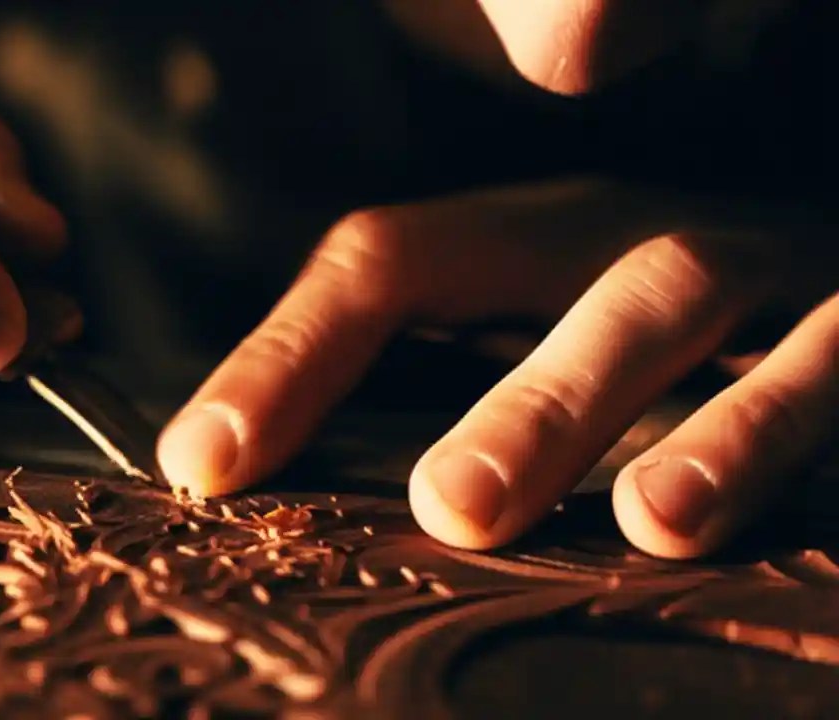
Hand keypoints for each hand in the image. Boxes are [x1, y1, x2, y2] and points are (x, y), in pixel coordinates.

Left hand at [157, 178, 836, 558]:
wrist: (823, 290)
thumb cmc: (658, 344)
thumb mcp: (542, 349)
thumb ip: (445, 402)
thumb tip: (269, 487)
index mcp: (534, 242)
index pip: (391, 266)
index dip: (292, 359)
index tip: (206, 466)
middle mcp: (642, 241)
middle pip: (578, 281)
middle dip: (527, 396)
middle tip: (455, 505)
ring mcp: (770, 276)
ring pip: (715, 315)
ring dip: (698, 419)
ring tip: (655, 518)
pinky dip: (795, 426)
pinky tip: (766, 525)